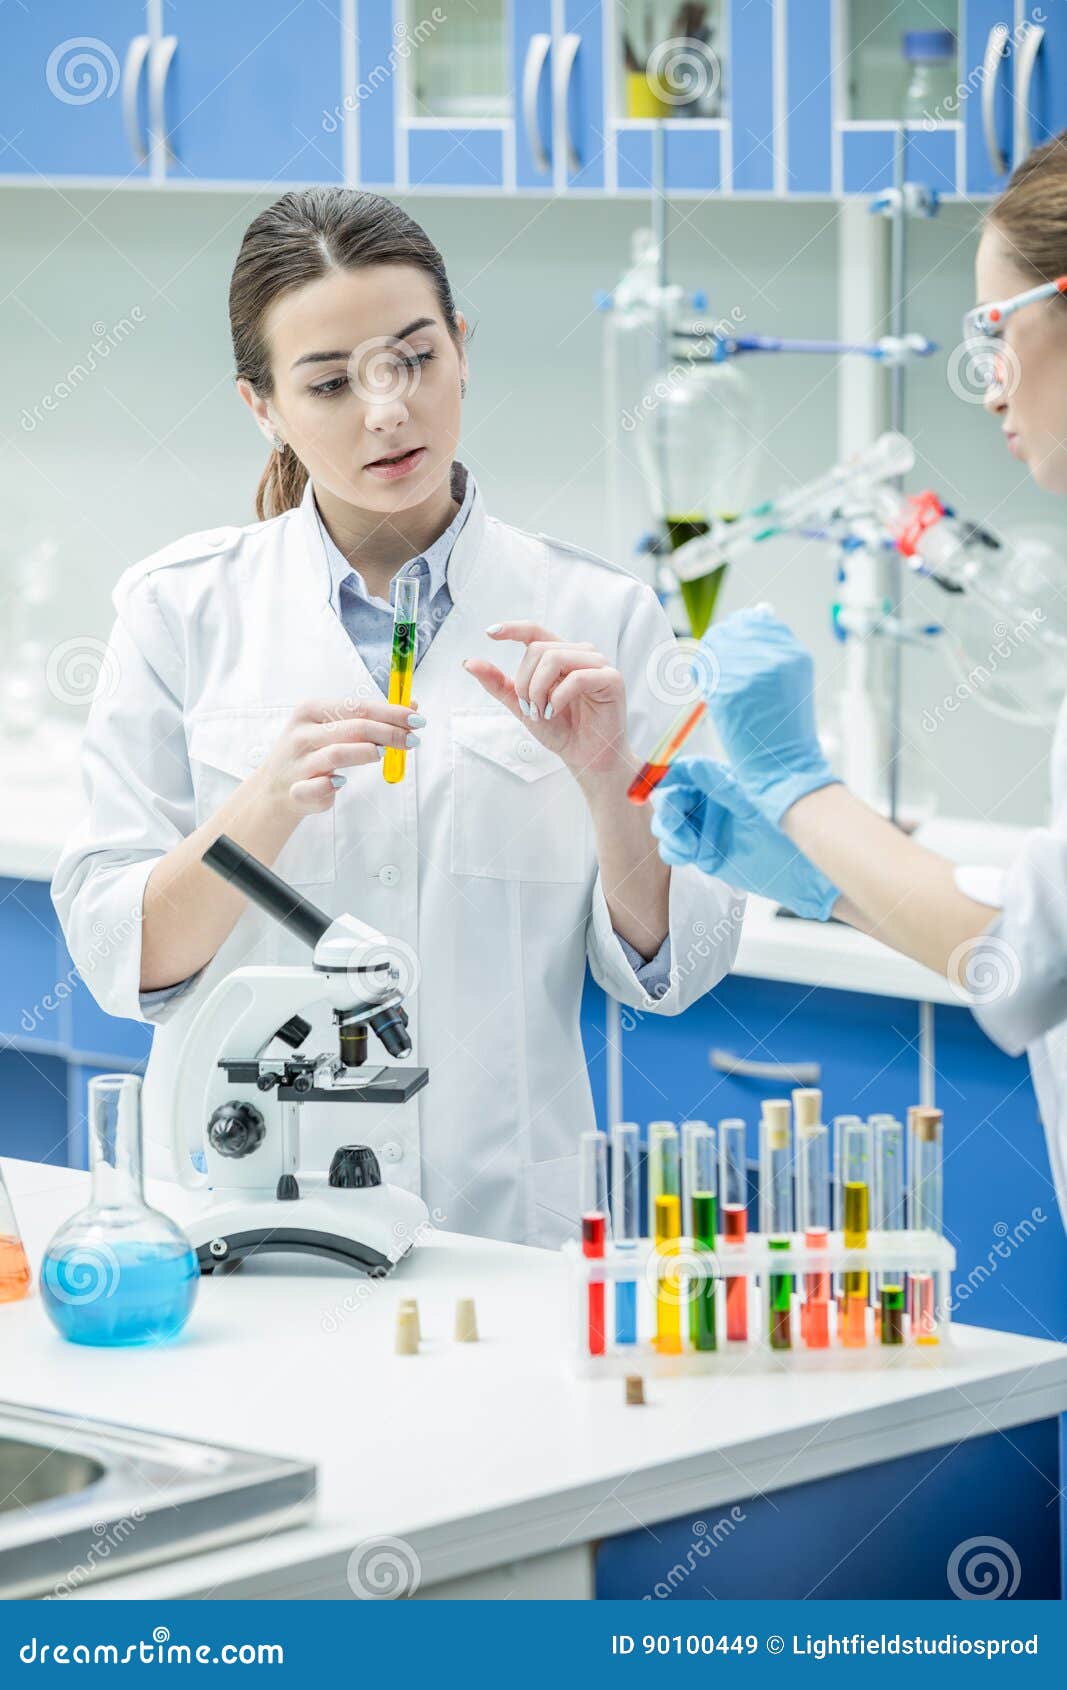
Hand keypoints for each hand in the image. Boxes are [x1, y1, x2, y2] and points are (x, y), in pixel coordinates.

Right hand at [256, 696, 422, 814]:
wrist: (273, 788)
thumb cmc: (311, 753)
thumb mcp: (333, 727)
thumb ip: (369, 717)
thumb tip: (411, 706)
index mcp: (311, 711)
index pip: (358, 707)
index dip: (391, 713)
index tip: (416, 719)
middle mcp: (302, 734)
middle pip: (353, 729)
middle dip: (388, 733)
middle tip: (413, 740)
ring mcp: (298, 763)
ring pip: (337, 754)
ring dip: (365, 753)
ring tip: (385, 754)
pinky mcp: (296, 791)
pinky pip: (317, 788)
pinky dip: (331, 786)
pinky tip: (342, 782)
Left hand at [463, 622, 632, 782]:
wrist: (585, 757)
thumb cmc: (561, 730)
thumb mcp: (522, 706)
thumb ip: (498, 684)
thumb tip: (469, 662)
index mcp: (561, 655)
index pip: (535, 631)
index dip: (512, 628)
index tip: (489, 633)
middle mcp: (580, 654)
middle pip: (538, 649)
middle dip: (525, 682)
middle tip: (530, 709)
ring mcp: (598, 664)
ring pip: (554, 659)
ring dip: (539, 690)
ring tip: (542, 712)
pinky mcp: (612, 679)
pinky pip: (576, 678)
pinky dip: (558, 697)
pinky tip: (555, 711)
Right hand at [649, 758, 839, 920]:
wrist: (799, 871)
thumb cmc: (785, 832)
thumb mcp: (752, 807)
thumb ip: (722, 787)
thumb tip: (693, 765)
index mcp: (720, 783)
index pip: (683, 773)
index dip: (667, 778)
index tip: (660, 787)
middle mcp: (708, 803)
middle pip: (669, 798)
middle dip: (668, 811)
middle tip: (677, 825)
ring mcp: (703, 828)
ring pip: (667, 824)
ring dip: (670, 833)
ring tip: (690, 846)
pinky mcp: (701, 852)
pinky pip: (674, 848)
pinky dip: (674, 850)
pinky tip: (691, 855)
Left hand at [699, 607, 836, 822]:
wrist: (786, 766)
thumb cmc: (784, 730)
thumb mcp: (789, 683)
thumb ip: (770, 654)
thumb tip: (751, 622)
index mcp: (794, 653)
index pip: (757, 620)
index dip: (738, 630)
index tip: (730, 647)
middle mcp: (775, 658)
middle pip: (732, 629)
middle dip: (719, 644)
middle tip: (717, 666)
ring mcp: (751, 674)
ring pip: (715, 647)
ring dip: (709, 661)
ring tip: (714, 682)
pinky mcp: (729, 692)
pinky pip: (705, 671)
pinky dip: (701, 678)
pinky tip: (708, 693)